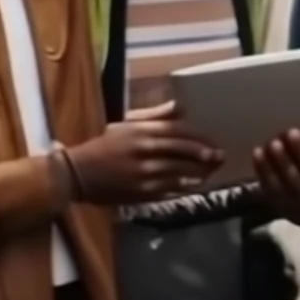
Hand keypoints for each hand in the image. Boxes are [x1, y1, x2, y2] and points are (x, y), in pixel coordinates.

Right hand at [67, 102, 223, 203]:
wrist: (80, 174)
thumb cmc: (105, 146)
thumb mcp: (126, 124)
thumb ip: (155, 116)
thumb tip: (180, 106)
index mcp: (142, 130)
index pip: (178, 131)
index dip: (198, 136)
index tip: (213, 141)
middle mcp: (145, 150)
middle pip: (183, 151)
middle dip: (204, 154)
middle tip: (220, 157)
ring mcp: (145, 173)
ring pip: (180, 171)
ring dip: (199, 172)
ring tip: (212, 171)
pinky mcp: (142, 192)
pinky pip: (170, 189)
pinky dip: (184, 186)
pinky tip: (195, 184)